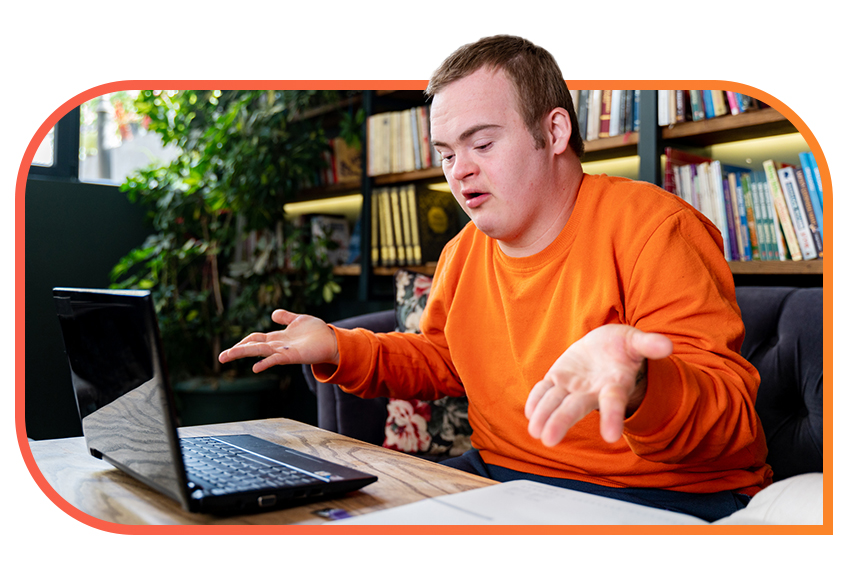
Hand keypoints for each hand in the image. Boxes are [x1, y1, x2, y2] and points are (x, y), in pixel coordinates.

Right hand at [218, 310, 338, 372]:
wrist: (332, 340)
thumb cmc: (317, 332)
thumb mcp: (298, 319)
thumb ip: (285, 317)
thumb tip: (273, 314)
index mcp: (277, 337)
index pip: (255, 339)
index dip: (243, 342)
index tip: (231, 349)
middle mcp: (278, 345)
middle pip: (253, 346)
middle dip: (237, 351)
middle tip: (221, 357)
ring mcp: (283, 351)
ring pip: (259, 351)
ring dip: (243, 354)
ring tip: (227, 357)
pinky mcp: (292, 356)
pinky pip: (276, 359)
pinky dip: (265, 362)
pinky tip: (255, 367)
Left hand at [525, 324, 672, 444]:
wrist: (605, 347)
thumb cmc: (623, 347)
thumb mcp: (636, 342)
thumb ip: (649, 345)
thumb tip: (668, 347)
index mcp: (614, 385)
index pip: (613, 402)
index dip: (612, 417)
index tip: (610, 437)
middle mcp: (592, 392)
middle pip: (575, 408)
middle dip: (562, 422)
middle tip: (549, 440)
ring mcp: (572, 387)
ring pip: (556, 402)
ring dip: (544, 416)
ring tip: (534, 432)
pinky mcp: (557, 379)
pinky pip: (544, 391)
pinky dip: (536, 400)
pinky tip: (530, 412)